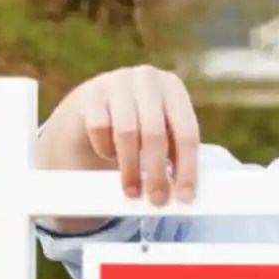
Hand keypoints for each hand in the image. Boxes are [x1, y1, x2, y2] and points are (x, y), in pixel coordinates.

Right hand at [44, 64, 199, 204]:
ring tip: (132, 190)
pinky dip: (106, 148)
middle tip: (156, 200)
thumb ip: (175, 156)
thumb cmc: (138, 125)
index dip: (188, 168)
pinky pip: (100, 128)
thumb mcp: (161, 133)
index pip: (186, 132)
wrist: (92, 106)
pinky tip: (110, 156)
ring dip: (130, 168)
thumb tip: (184, 194)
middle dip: (157, 173)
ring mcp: (117, 81)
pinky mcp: (91, 92)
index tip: (184, 196)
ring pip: (127, 133)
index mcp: (173, 87)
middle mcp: (147, 79)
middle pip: (156, 134)